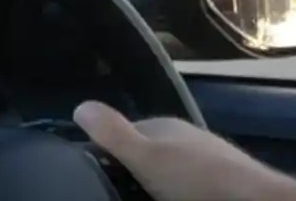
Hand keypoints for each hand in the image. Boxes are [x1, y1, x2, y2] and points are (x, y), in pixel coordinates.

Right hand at [73, 101, 295, 200]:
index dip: (102, 155)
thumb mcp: (148, 157)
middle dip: (128, 175)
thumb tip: (79, 104)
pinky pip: (184, 190)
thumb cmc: (198, 180)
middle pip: (145, 158)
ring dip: (151, 190)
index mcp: (165, 128)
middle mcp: (184, 141)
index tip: (83, 178)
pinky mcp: (216, 188)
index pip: (122, 135)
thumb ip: (115, 134)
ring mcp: (203, 165)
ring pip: (165, 177)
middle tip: (107, 195)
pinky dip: (173, 196)